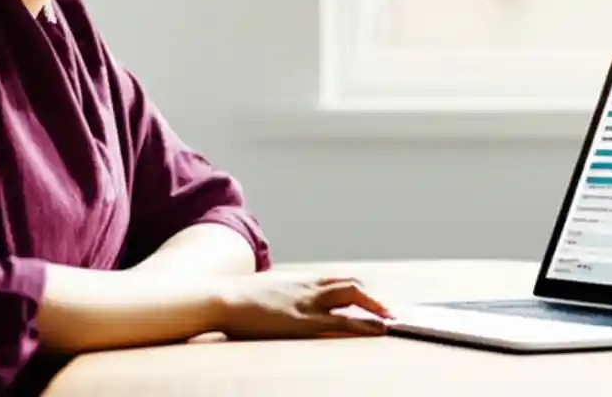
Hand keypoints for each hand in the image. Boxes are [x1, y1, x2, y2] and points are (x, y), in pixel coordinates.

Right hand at [214, 274, 393, 338]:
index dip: (355, 291)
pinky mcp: (303, 321)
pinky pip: (341, 321)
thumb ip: (276, 298)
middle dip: (371, 298)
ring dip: (375, 307)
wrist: (220, 298)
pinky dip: (364, 325)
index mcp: (297, 282)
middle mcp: (307, 288)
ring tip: (391, 320)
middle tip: (389, 311)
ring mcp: (307, 303)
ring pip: (352, 297)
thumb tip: (276, 306)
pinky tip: (377, 330)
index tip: (370, 299)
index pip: (335, 281)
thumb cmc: (234, 301)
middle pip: (349, 285)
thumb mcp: (261, 295)